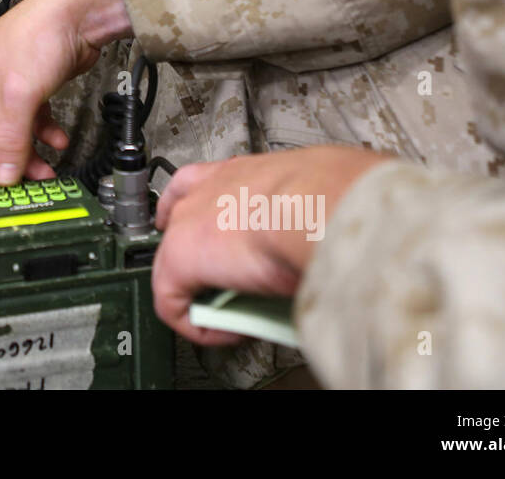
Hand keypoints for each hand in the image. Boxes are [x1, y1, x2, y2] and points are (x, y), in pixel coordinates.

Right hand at [0, 0, 132, 185]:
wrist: (77, 13)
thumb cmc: (37, 34)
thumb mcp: (18, 96)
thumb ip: (10, 141)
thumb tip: (3, 176)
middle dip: (7, 163)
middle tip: (23, 187)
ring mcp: (3, 88)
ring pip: (10, 135)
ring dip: (28, 154)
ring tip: (46, 171)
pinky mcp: (27, 89)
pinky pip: (30, 123)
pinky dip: (44, 135)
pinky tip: (58, 142)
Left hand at [151, 146, 390, 345]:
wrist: (318, 204)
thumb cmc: (332, 192)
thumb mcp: (320, 192)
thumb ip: (309, 210)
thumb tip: (328, 230)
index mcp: (242, 172)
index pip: (201, 182)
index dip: (195, 207)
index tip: (203, 226)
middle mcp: (207, 190)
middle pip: (178, 220)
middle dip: (194, 252)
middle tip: (224, 281)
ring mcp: (187, 221)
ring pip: (173, 263)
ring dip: (200, 291)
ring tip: (235, 312)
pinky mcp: (179, 258)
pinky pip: (172, 302)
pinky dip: (197, 323)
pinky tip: (226, 332)